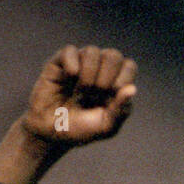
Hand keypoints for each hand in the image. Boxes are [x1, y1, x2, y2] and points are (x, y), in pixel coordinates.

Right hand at [21, 44, 137, 148]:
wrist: (50, 133)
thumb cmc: (79, 130)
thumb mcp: (105, 127)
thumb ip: (120, 110)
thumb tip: (132, 89)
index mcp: (115, 82)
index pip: (129, 66)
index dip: (121, 81)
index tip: (109, 100)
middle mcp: (99, 68)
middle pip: (113, 55)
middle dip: (105, 79)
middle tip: (94, 96)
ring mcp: (80, 62)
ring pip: (92, 51)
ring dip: (88, 76)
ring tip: (80, 92)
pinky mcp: (60, 61)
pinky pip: (70, 51)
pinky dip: (72, 65)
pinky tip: (69, 78)